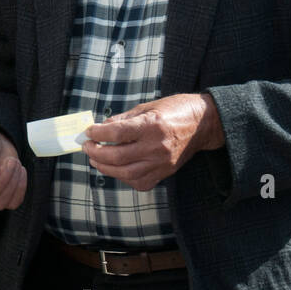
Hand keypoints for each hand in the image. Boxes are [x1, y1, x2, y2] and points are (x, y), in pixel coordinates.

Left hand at [82, 93, 224, 191]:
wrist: (203, 124)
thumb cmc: (174, 110)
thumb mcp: (147, 107)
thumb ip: (123, 119)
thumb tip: (101, 128)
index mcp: (152, 125)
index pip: (117, 132)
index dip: (98, 133)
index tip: (88, 132)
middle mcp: (156, 146)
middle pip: (117, 156)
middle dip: (96, 152)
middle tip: (87, 147)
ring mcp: (161, 163)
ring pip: (126, 173)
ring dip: (105, 168)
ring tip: (95, 159)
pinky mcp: (165, 173)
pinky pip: (139, 182)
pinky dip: (123, 177)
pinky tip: (115, 169)